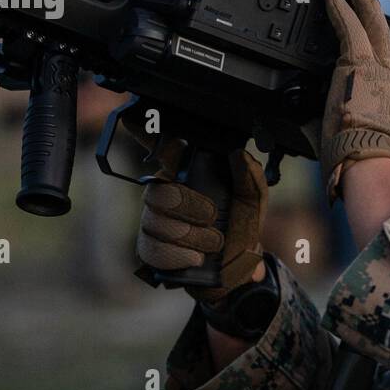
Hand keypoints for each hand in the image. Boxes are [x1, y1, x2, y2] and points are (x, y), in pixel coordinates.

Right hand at [127, 122, 268, 303]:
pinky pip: (152, 247)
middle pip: (157, 191)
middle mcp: (165, 194)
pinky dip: (179, 254)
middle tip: (213, 217)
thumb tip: (238, 154)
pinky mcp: (149, 248)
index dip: (145, 133)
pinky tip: (196, 258)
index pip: (161, 148)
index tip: (136, 119)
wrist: (238, 270)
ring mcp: (153, 221)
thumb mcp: (253, 199)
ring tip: (212, 243)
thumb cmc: (240, 227)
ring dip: (191, 235)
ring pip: (155, 221)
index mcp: (188, 175)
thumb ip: (250, 175)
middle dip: (189, 207)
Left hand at [319, 0, 389, 201]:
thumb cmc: (355, 162)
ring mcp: (375, 71)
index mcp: (386, 102)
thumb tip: (302, 127)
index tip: (378, 39)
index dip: (383, 48)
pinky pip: (350, 28)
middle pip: (385, 38)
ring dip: (363, 1)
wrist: (364, 162)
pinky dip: (342, 9)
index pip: (387, 67)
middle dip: (376, 14)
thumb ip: (326, 127)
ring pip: (373, 26)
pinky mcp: (358, 64)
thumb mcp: (345, 140)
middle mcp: (387, 82)